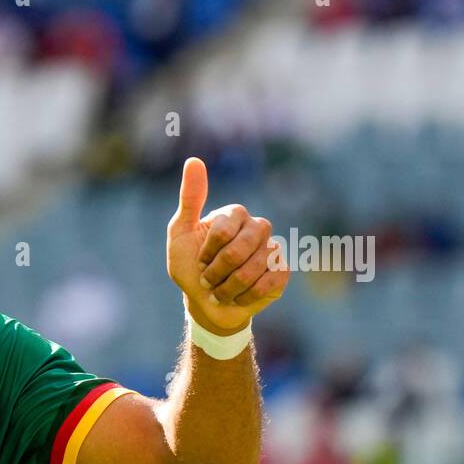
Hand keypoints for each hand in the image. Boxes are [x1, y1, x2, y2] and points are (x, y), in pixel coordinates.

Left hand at [166, 157, 287, 333]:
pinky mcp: (282, 272)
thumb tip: (194, 160)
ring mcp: (272, 249)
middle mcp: (257, 227)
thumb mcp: (180, 234)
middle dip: (217, 271)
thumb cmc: (190, 267)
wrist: (204, 303)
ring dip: (228, 288)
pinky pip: (270, 282)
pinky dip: (247, 296)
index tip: (199, 260)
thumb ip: (190, 199)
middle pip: (241, 249)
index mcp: (234, 214)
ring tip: (220, 291)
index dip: (207, 252)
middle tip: (207, 279)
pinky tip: (238, 297)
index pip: (223, 231)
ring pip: (254, 268)